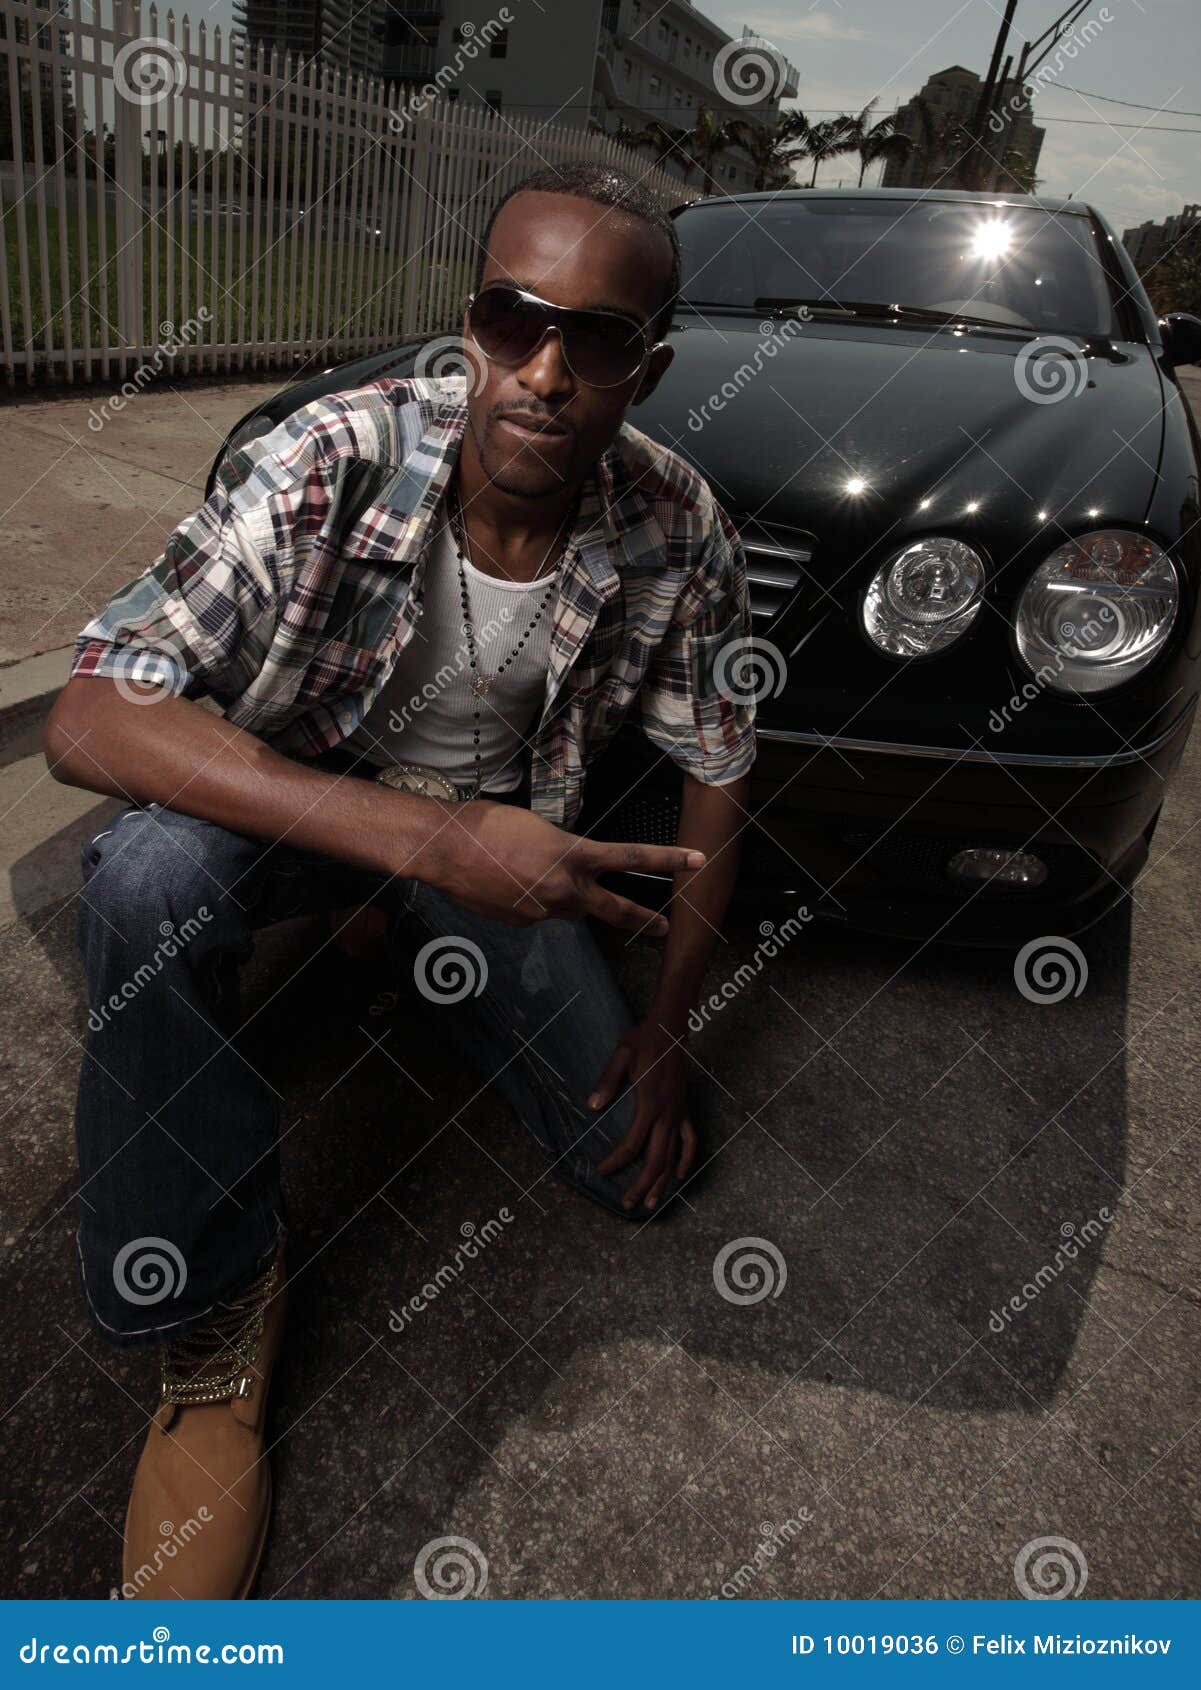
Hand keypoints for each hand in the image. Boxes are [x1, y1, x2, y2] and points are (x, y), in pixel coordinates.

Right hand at [423, 801, 704, 933]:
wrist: (445, 850)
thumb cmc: (486, 824)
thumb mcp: (536, 826)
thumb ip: (562, 848)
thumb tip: (568, 865)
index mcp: (573, 855)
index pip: (632, 857)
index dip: (668, 859)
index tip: (696, 860)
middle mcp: (565, 888)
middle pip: (615, 909)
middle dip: (644, 919)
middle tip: (665, 927)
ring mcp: (543, 911)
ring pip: (568, 908)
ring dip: (563, 897)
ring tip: (528, 872)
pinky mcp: (522, 924)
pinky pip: (536, 912)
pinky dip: (528, 899)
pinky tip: (502, 882)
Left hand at [592, 1021, 696, 1210]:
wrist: (670, 1029)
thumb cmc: (643, 1041)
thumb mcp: (621, 1055)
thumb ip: (607, 1081)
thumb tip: (592, 1105)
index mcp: (649, 1103)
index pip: (633, 1144)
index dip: (617, 1161)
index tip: (602, 1171)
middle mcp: (667, 1114)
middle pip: (656, 1159)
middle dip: (641, 1184)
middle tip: (626, 1204)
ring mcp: (678, 1113)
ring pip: (673, 1156)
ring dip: (662, 1181)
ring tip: (650, 1203)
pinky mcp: (684, 1109)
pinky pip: (690, 1141)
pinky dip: (687, 1160)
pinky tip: (681, 1176)